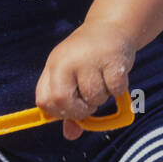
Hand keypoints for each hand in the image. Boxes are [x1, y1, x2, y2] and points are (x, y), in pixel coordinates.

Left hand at [35, 19, 136, 139]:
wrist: (111, 27)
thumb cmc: (87, 59)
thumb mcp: (71, 78)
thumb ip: (68, 107)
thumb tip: (70, 135)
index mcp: (53, 66)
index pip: (44, 101)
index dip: (58, 112)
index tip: (70, 110)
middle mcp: (66, 61)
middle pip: (63, 101)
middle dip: (79, 111)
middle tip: (89, 102)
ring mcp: (89, 59)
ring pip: (94, 98)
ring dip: (102, 98)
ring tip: (103, 81)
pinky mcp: (112, 59)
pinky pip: (115, 90)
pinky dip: (118, 91)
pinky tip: (115, 75)